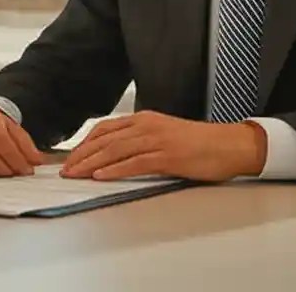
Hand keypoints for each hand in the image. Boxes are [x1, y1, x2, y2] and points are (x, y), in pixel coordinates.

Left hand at [61, 111, 266, 181]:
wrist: (230, 145)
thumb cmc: (200, 144)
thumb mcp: (164, 135)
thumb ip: (141, 140)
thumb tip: (116, 154)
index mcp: (144, 119)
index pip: (105, 128)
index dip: (84, 143)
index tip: (70, 156)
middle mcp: (146, 126)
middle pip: (105, 139)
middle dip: (81, 155)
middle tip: (64, 169)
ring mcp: (157, 140)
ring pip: (115, 150)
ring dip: (91, 163)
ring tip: (75, 174)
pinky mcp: (167, 156)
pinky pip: (135, 162)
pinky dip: (115, 170)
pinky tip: (100, 176)